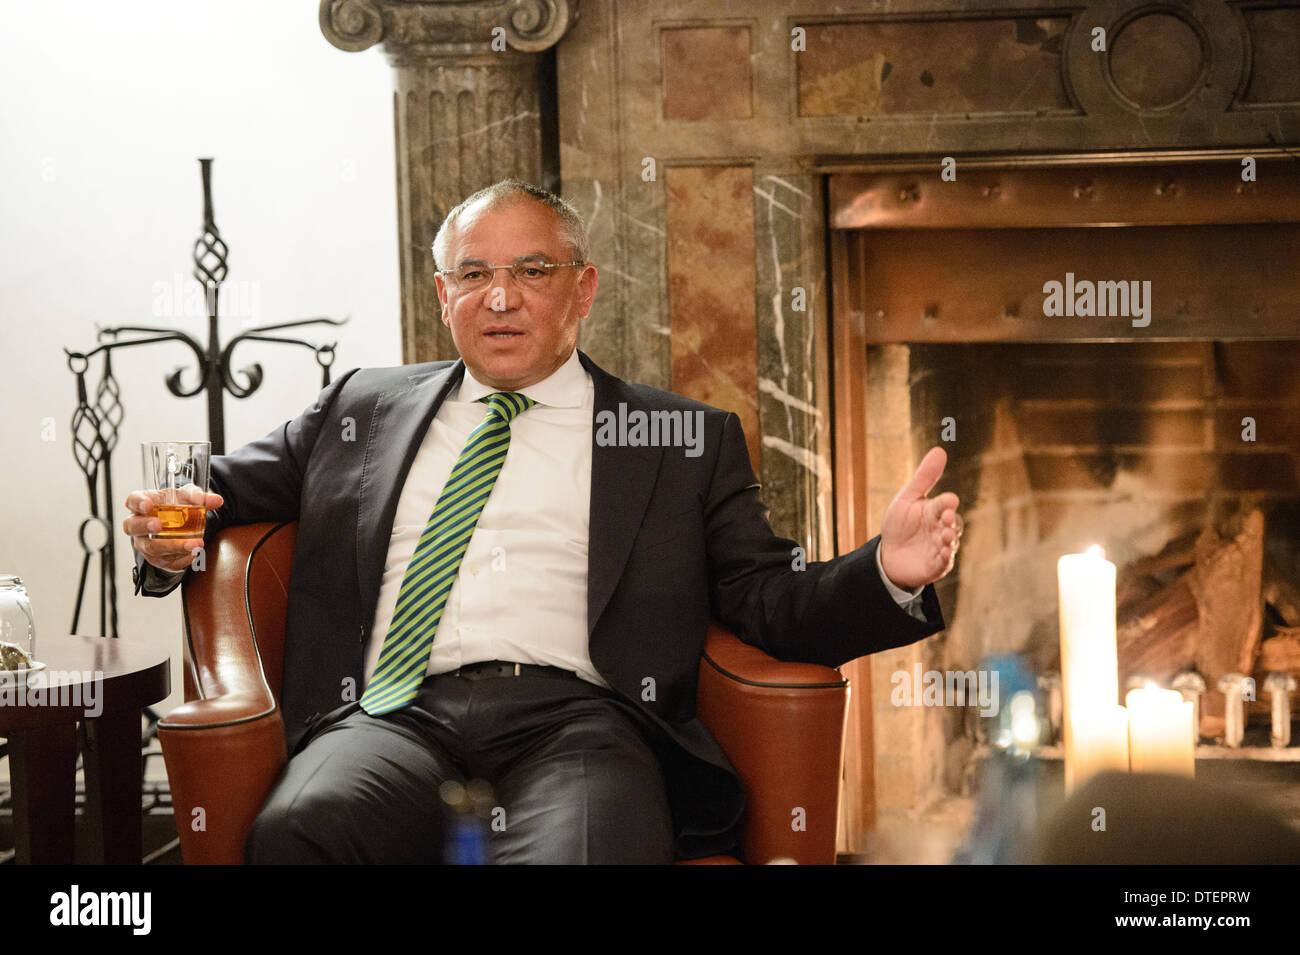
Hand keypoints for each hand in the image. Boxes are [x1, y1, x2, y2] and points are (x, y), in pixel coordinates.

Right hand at [122, 487, 223, 572]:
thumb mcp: (186, 497)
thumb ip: (199, 496)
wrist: (179, 525)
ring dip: (173, 547)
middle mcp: (138, 524)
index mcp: (143, 504)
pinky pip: (166, 561)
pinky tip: (194, 554)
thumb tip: (216, 500)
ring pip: (151, 548)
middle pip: (132, 527)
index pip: (133, 500)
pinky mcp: (157, 559)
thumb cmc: (176, 506)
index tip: (148, 504)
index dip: (138, 503)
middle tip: (158, 525)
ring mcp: (145, 543)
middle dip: (144, 526)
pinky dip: (181, 559)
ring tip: (194, 544)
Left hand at [879, 446, 961, 589]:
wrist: (888, 554)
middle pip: (952, 524)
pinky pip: (944, 563)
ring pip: (951, 543)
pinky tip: (944, 553)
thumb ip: (924, 477)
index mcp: (935, 511)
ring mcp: (940, 547)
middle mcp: (942, 528)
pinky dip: (946, 558)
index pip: (945, 504)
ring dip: (950, 539)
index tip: (950, 500)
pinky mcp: (936, 565)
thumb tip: (940, 450)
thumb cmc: (899, 524)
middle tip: (947, 518)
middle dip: (951, 521)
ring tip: (946, 536)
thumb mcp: (907, 498)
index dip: (947, 503)